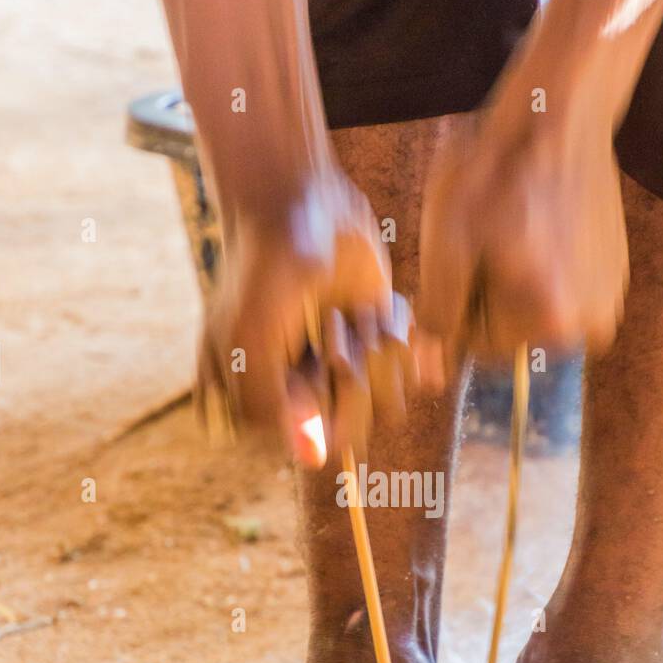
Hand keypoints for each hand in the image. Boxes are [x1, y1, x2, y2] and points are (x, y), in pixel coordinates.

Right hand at [198, 171, 414, 465]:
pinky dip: (397, 333)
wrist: (301, 201)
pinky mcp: (381, 345)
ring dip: (374, 351)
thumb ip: (268, 402)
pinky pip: (411, 369)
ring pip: (388, 402)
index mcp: (264, 403)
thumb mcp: (252, 337)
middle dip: (352, 374)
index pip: (314, 446)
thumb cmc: (267, 268)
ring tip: (349, 312)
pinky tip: (373, 305)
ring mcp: (345, 371)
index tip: (313, 361)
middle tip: (332, 324)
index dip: (324, 407)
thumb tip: (311, 461)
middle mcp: (306, 395)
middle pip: (357, 428)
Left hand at [418, 82, 627, 366]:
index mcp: (552, 320)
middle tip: (490, 234)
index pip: (479, 345)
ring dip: (516, 282)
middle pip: (511, 334)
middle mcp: (591, 324)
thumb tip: (431, 376)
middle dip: (490, 294)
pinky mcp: (616, 275)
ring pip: (536, 313)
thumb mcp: (447, 243)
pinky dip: (545, 267)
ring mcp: (609, 300)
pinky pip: (563, 290)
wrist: (559, 117)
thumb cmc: (496, 171)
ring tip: (516, 228)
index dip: (461, 300)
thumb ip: (439, 317)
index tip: (467, 251)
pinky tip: (540, 225)